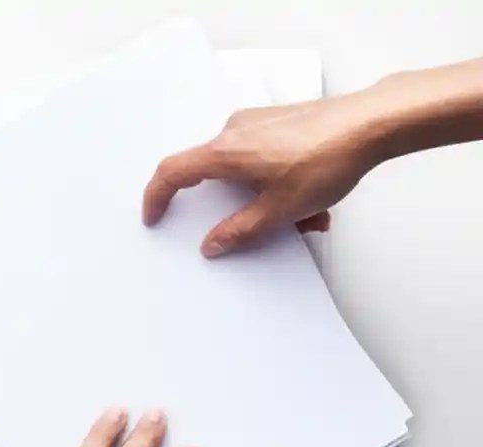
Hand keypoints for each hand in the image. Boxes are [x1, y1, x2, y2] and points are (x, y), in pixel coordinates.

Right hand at [141, 95, 384, 257]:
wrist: (372, 123)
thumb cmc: (329, 157)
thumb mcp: (281, 210)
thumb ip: (240, 231)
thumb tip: (213, 244)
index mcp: (225, 153)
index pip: (172, 173)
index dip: (156, 197)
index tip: (154, 216)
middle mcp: (235, 132)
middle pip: (215, 177)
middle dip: (234, 208)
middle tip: (255, 228)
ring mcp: (257, 124)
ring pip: (245, 171)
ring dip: (265, 198)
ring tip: (303, 218)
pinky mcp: (279, 122)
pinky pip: (265, 158)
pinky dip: (279, 183)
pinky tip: (313, 201)